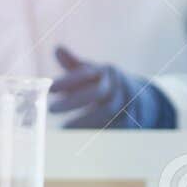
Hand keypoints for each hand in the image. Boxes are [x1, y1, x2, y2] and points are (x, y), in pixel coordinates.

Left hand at [49, 46, 176, 129]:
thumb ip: (73, 64)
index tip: (50, 89)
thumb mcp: (91, 72)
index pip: (86, 74)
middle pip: (97, 92)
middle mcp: (117, 84)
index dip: (68, 81)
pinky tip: (78, 137)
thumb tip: (57, 49)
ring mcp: (125, 102)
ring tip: (63, 128)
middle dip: (74, 101)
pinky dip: (95, 131)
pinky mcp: (129, 120)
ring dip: (84, 121)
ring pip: (107, 111)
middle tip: (51, 109)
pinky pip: (113, 126)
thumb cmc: (104, 83)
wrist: (136, 99)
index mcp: (106, 71)